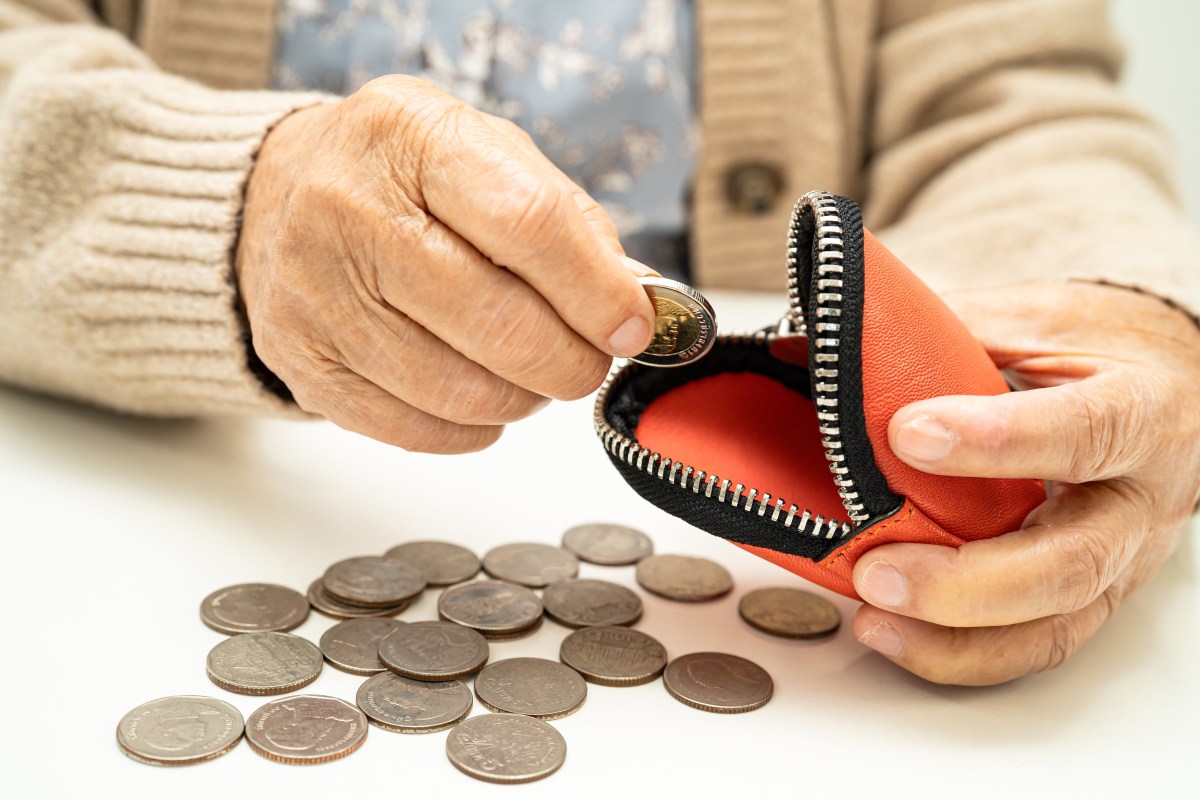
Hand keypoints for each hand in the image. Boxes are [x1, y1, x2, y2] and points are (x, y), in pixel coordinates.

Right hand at [236, 76, 654, 451]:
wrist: (280, 195)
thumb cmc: (405, 176)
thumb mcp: (489, 155)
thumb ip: (570, 223)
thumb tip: (637, 303)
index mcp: (410, 136)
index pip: (528, 223)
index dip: (597, 291)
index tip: (635, 326)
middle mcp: (348, 209)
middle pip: (498, 323)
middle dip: (571, 361)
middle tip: (589, 360)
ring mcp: (315, 292)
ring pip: (460, 390)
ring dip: (524, 397)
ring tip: (533, 372)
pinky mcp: (303, 361)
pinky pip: (415, 429)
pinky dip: (473, 427)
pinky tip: (482, 396)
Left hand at [851, 281, 1199, 684]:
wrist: (1174, 389)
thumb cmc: (1099, 351)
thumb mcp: (1034, 318)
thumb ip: (945, 331)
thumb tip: (826, 339)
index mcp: (1142, 409)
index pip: (1084, 430)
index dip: (999, 440)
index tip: (908, 433)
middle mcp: (1139, 499)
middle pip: (1069, 561)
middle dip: (965, 578)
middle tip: (876, 567)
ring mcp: (1120, 560)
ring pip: (1052, 622)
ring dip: (954, 633)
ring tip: (872, 612)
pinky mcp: (1090, 598)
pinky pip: (1033, 646)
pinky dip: (959, 653)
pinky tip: (893, 635)